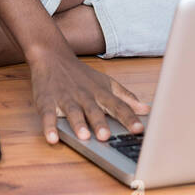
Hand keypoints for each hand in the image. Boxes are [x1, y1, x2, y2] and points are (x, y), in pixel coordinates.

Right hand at [30, 49, 148, 144]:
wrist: (53, 56)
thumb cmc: (81, 75)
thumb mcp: (106, 83)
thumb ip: (126, 98)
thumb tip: (146, 109)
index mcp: (101, 93)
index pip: (118, 106)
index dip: (129, 118)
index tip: (139, 130)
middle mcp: (85, 96)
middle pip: (94, 110)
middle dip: (100, 123)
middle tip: (106, 136)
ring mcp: (66, 98)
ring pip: (73, 112)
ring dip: (78, 124)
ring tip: (83, 136)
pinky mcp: (47, 101)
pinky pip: (48, 115)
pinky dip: (49, 127)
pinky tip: (52, 138)